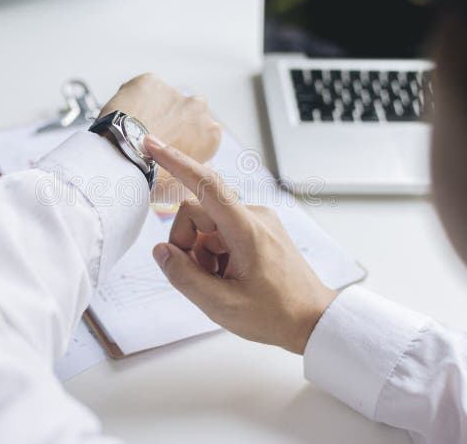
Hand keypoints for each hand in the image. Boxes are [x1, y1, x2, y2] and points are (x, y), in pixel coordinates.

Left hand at [100, 73, 221, 200]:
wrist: (126, 164)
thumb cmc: (154, 180)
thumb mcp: (186, 187)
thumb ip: (195, 169)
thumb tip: (196, 164)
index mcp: (211, 133)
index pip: (199, 134)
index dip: (182, 143)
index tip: (166, 151)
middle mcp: (198, 108)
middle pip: (183, 113)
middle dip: (171, 123)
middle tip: (148, 142)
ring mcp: (173, 92)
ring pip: (162, 101)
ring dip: (152, 111)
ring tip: (132, 132)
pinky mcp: (150, 82)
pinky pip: (141, 90)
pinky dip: (133, 101)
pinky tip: (123, 120)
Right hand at [143, 136, 337, 354]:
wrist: (313, 320)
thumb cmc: (275, 315)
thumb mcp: (221, 306)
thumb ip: (184, 277)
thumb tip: (161, 252)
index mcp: (247, 229)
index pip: (206, 185)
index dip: (176, 163)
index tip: (152, 145)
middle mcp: (253, 216)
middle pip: (197, 212)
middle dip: (186, 244)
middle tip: (199, 279)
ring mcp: (257, 221)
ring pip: (206, 225)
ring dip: (202, 253)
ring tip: (222, 283)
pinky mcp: (258, 229)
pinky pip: (221, 232)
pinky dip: (214, 253)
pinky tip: (230, 277)